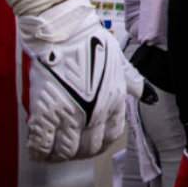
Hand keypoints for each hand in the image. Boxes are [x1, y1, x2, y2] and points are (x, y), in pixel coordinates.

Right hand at [19, 0, 126, 162]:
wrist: (63, 30)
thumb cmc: (91, 41)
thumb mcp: (120, 63)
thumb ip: (134, 83)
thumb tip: (150, 97)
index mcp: (114, 101)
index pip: (111, 136)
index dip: (100, 143)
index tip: (90, 143)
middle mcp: (95, 113)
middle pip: (88, 148)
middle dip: (78, 152)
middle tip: (68, 150)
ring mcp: (70, 115)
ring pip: (65, 151)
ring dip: (58, 155)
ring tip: (51, 152)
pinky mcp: (45, 112)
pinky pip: (42, 144)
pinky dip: (39, 152)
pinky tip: (37, 151)